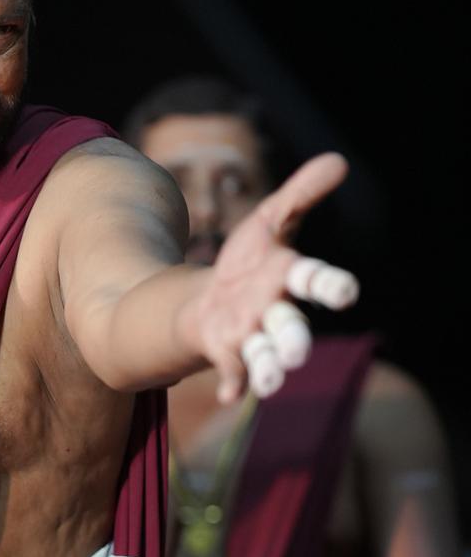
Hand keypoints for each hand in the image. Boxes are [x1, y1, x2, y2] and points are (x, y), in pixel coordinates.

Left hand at [180, 153, 358, 403]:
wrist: (210, 299)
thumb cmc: (248, 261)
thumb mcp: (270, 221)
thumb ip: (301, 195)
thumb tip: (338, 161)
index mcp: (290, 277)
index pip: (315, 281)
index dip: (330, 287)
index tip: (346, 294)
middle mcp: (276, 311)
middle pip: (291, 328)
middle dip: (295, 340)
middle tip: (298, 353)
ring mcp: (252, 336)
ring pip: (266, 356)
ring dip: (269, 370)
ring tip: (270, 384)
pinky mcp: (227, 353)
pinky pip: (233, 372)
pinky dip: (234, 384)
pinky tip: (228, 396)